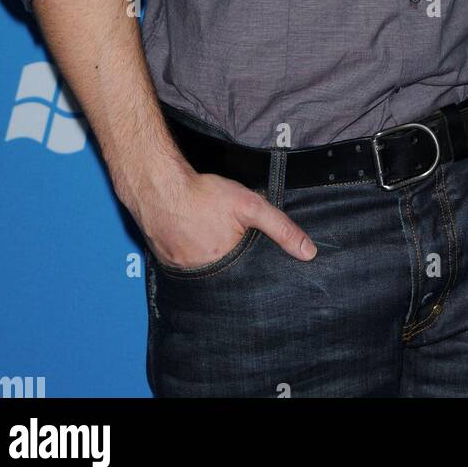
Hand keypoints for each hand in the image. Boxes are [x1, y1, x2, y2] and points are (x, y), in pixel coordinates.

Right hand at [137, 167, 316, 266]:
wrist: (159, 186)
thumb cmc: (204, 195)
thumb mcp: (250, 206)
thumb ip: (280, 228)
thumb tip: (308, 252)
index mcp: (224, 267)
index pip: (246, 280)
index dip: (253, 271)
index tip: (255, 263)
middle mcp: (201, 275)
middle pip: (225, 277)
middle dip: (232, 267)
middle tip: (231, 246)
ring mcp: (181, 270)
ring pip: (204, 272)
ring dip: (210, 262)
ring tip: (213, 243)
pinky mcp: (166, 260)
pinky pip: (185, 265)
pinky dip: (191, 255)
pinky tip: (194, 241)